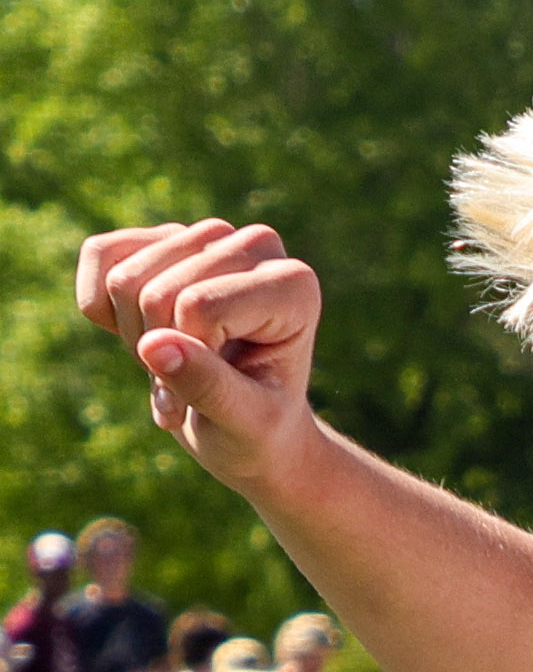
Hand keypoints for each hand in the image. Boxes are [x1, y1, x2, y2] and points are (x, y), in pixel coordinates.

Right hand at [77, 220, 324, 494]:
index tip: (218, 397)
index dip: (190, 361)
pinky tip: (150, 337)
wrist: (252, 434)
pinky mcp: (163, 237)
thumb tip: (153, 346)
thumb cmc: (260, 432)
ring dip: (137, 339)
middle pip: (157, 293)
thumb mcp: (246, 425)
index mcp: (293, 285)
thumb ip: (208, 387)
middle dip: (160, 354)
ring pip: (124, 279)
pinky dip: (103, 310)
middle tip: (194, 386)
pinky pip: (99, 255)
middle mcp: (256, 246)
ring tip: (181, 366)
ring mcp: (208, 236)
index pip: (198, 307)